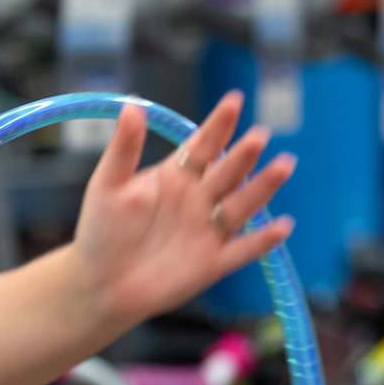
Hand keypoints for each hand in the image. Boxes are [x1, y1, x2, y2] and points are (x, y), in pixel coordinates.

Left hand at [70, 92, 294, 327]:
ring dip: (263, 187)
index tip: (233, 100)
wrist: (99, 284)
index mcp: (176, 176)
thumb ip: (124, 148)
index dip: (218, 124)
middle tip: (258, 136)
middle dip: (243, 155)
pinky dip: (263, 240)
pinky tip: (282, 226)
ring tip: (284, 165)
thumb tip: (132, 104)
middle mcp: (199, 199)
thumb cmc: (100, 232)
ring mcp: (209, 230)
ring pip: (242, 205)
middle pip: (227, 172)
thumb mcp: (108, 185)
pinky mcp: (214, 262)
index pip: (203, 145)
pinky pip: (244, 250)